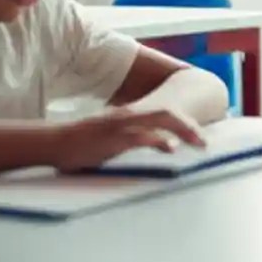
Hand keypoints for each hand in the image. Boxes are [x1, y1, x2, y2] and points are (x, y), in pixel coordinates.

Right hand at [48, 108, 205, 169]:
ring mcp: (122, 125)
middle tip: (206, 143)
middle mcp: (129, 116)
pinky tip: (170, 148)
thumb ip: (131, 140)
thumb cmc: (82, 145)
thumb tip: (151, 147)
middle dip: (191, 126)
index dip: (184, 123)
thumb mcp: (111, 140)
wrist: (55, 143)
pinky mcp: (113, 138)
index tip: (200, 136)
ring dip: (183, 130)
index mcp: (130, 116)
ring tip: (199, 143)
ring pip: (160, 120)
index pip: (164, 114)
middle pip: (169, 114)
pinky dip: (158, 141)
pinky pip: (140, 137)